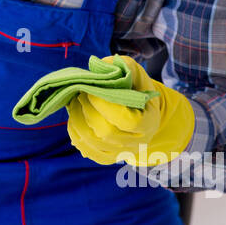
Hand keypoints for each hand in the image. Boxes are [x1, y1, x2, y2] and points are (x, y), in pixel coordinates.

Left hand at [66, 55, 194, 166]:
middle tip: (80, 94)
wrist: (138, 110)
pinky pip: (85, 148)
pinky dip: (75, 132)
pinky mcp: (106, 157)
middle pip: (106, 132)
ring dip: (77, 120)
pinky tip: (76, 117)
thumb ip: (122, 67)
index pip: (127, 121)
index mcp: (150, 122)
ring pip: (92, 141)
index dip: (106, 106)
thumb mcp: (134, 73)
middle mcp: (138, 142)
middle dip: (88, 110)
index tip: (92, 91)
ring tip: (75, 103)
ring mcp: (121, 153)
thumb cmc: (135, 88)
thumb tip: (102, 68)